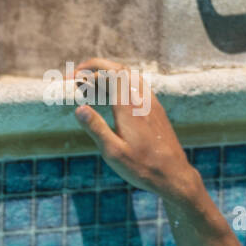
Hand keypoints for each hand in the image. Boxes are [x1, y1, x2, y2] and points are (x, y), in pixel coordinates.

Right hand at [69, 58, 199, 201]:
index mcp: (130, 106)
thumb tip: (79, 108)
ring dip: (108, 77)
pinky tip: (110, 99)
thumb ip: (96, 128)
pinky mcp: (156, 110)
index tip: (70, 80)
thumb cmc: (143, 167)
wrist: (175, 176)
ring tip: (89, 90)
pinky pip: (137, 87)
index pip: (110, 72)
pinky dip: (120, 85)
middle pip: (119, 70)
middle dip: (95, 69)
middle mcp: (143, 100)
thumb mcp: (113, 152)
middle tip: (76, 80)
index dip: (88, 70)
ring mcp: (152, 104)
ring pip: (130, 77)